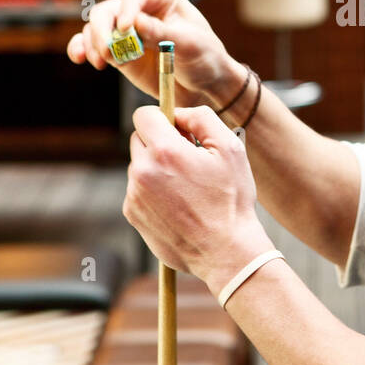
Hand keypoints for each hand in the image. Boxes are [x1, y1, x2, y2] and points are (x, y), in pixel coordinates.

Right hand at [66, 0, 239, 102]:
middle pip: (108, 10)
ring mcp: (125, 30)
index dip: (127, 8)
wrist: (203, 86)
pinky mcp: (117, 51)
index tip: (126, 28)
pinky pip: (92, 45)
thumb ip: (161, 32)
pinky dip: (82, 49)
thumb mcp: (190, 44)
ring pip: (96, 28)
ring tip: (103, 62)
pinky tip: (80, 58)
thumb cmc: (204, 57)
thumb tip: (135, 22)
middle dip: (103, 29)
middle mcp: (139, 8)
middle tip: (108, 52)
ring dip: (93, 43)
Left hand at [124, 104, 273, 292]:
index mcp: (165, 151)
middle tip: (188, 158)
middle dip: (160, 142)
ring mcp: (134, 195)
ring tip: (187, 188)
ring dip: (158, 168)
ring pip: (140, 166)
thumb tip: (178, 113)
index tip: (178, 129)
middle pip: (139, 139)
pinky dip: (154, 191)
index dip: (162, 116)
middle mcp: (142, 171)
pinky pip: (138, 190)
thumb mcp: (230, 149)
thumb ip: (201, 118)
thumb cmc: (231, 200)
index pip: (144, 115)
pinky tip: (179, 205)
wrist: (225, 251)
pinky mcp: (133, 214)